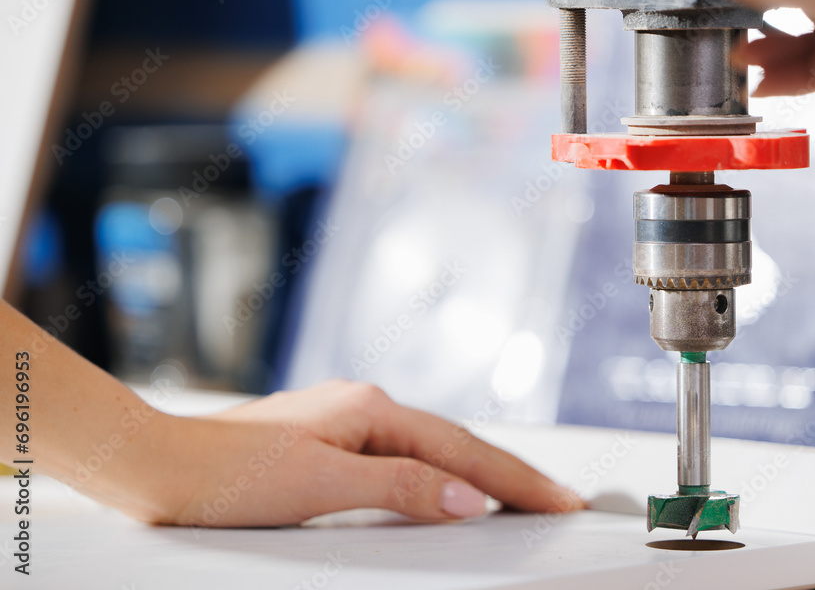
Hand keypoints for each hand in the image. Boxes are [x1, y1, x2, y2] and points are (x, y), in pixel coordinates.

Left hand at [155, 381, 584, 526]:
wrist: (162, 466)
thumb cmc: (227, 472)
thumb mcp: (323, 483)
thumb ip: (401, 486)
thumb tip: (465, 497)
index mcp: (371, 410)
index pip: (463, 450)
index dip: (516, 479)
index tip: (560, 499)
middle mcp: (364, 408)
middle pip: (456, 444)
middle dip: (510, 474)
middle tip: (557, 500)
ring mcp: (348, 422)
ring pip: (433, 449)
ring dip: (478, 473)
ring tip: (519, 496)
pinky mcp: (331, 441)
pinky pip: (406, 456)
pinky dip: (440, 474)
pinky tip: (448, 487)